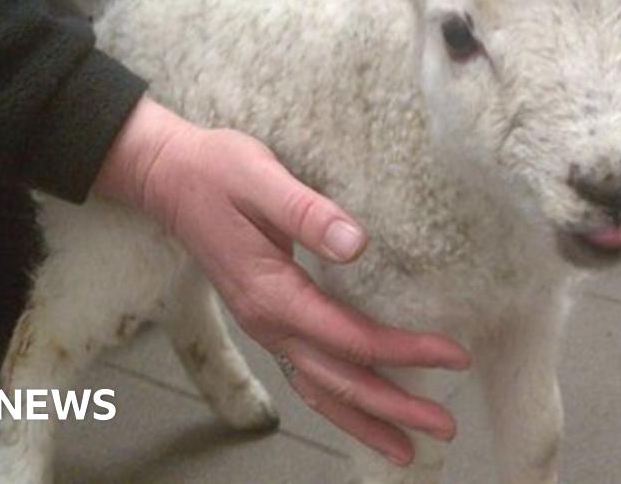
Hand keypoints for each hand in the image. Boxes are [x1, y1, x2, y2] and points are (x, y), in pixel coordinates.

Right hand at [95, 98, 470, 464]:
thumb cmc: (215, 172)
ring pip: (320, 390)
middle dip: (395, 408)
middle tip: (444, 428)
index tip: (453, 355)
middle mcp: (268, 323)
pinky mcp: (266, 320)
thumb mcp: (261, 178)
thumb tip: (356, 243)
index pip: (352, 338)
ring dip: (366, 421)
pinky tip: (359, 415)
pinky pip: (305, 376)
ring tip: (407, 448)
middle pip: (341, 381)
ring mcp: (264, 328)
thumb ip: (307, 212)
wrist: (167, 177)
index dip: (405, 351)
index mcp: (273, 294)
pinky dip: (336, 404)